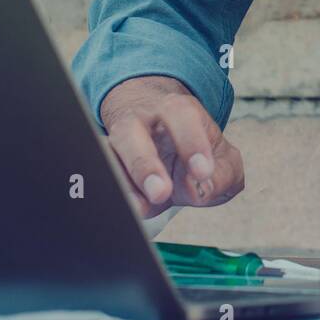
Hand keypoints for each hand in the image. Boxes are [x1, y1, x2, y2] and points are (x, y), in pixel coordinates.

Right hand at [100, 75, 243, 218]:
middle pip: (132, 132)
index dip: (192, 143)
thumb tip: (201, 190)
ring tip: (140, 209)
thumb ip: (224, 174)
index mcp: (176, 110)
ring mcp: (116, 143)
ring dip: (122, 183)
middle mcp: (140, 121)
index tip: (203, 172)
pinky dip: (109, 193)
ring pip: (107, 155)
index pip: (181, 116)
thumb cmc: (193, 146)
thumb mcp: (222, 156)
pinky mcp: (104, 164)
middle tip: (161, 192)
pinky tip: (125, 209)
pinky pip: (96, 175)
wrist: (159, 133)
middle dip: (144, 164)